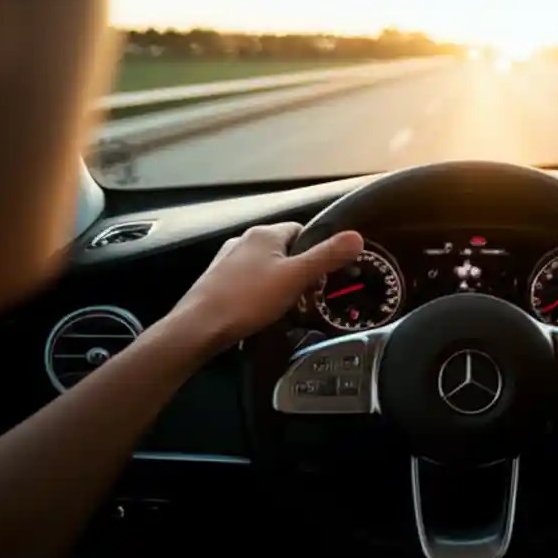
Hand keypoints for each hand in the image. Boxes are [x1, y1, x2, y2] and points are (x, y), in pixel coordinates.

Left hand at [169, 223, 362, 350]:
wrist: (200, 326)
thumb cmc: (249, 299)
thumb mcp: (295, 278)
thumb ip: (327, 257)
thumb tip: (357, 236)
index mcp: (265, 233)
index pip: (302, 231)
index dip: (317, 251)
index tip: (323, 276)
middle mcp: (244, 240)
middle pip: (284, 250)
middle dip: (298, 271)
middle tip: (307, 296)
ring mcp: (227, 259)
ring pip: (265, 266)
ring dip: (279, 283)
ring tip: (285, 307)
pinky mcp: (216, 279)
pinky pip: (248, 280)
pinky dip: (259, 292)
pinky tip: (260, 311)